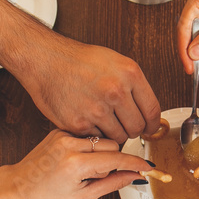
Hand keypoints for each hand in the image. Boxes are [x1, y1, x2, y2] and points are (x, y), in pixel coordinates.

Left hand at [0, 130, 151, 198]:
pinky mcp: (59, 131)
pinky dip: (87, 149)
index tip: (147, 166)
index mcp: (75, 163)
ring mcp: (63, 135)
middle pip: (112, 144)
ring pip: (100, 139)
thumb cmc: (44, 197)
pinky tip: (75, 160)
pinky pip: (86, 137)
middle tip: (98, 175)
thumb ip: (112, 183)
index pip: (117, 158)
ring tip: (84, 169)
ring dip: (100, 154)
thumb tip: (134, 176)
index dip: (135, 163)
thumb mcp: (82, 196)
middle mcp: (69, 144)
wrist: (16, 187)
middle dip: (113, 160)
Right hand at [24, 37, 160, 142]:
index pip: (152, 111)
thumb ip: (134, 85)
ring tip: (102, 120)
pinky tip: (87, 118)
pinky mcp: (79, 123)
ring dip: (114, 133)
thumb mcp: (115, 62)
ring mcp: (97, 108)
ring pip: (119, 137)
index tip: (150, 130)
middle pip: (137, 127)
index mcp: (129, 74)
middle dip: (133, 130)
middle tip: (124, 125)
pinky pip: (97, 138)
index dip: (153, 125)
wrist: (46, 60)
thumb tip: (147, 111)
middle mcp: (115, 91)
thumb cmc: (78, 60)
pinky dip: (94, 133)